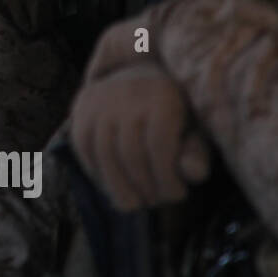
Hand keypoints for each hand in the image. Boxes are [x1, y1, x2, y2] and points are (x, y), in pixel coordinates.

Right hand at [69, 64, 210, 210]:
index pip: (159, 145)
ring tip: (133, 203)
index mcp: (161, 95)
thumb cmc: (175, 112)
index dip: (167, 177)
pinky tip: (113, 186)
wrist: (139, 73)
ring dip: (118, 186)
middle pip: (130, 152)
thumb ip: (197, 152)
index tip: (177, 195)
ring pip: (103, 152)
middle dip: (143, 185)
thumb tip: (192, 174)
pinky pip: (84, 148)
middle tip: (154, 202)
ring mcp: (99, 99)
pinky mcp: (81, 108)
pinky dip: (97, 173)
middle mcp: (127, 93)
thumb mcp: (195, 128)